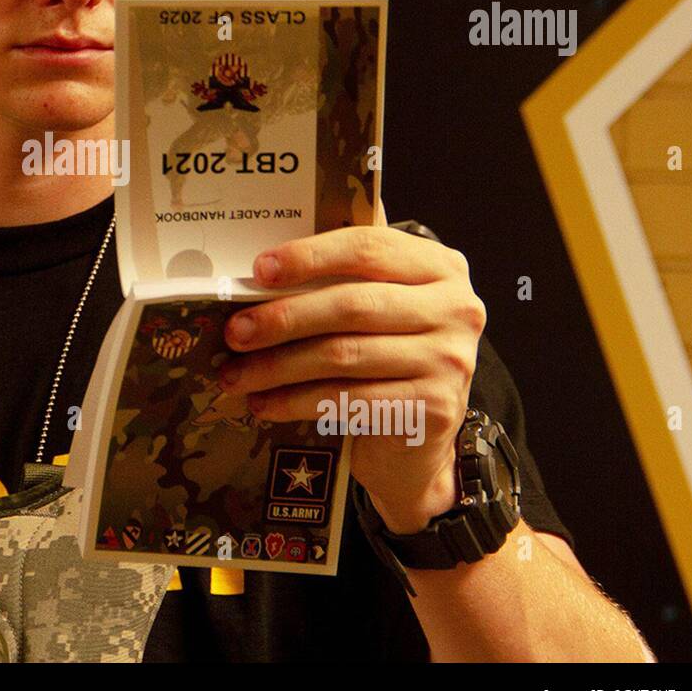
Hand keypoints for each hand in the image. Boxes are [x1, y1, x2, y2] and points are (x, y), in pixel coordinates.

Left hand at [217, 215, 486, 533]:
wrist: (418, 444)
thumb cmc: (385, 359)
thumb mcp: (375, 306)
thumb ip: (340, 275)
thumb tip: (263, 261)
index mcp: (438, 266)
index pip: (367, 246)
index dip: (308, 256)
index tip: (259, 270)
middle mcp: (455, 308)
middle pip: (351, 303)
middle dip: (283, 318)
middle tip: (236, 331)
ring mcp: (449, 359)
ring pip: (343, 354)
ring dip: (278, 366)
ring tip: (236, 375)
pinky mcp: (434, 407)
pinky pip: (348, 398)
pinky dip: (296, 401)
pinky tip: (264, 403)